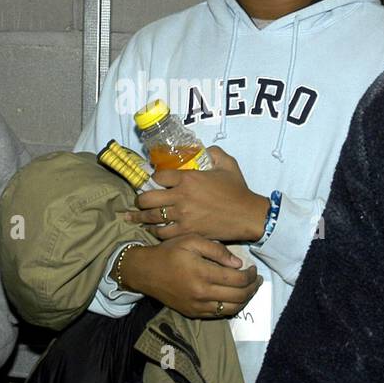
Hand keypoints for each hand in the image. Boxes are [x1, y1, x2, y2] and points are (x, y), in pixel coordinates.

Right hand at [121, 235, 260, 319]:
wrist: (145, 271)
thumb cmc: (169, 252)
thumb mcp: (191, 241)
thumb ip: (217, 250)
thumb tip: (238, 264)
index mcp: (203, 273)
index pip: (238, 279)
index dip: (251, 275)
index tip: (253, 268)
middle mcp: (202, 293)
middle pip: (239, 296)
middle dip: (253, 288)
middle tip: (257, 280)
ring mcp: (197, 306)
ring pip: (231, 309)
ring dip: (245, 300)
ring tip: (249, 289)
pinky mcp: (192, 313)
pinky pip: (218, 315)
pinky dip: (231, 307)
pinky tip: (233, 297)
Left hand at [126, 147, 268, 242]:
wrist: (247, 215)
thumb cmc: (237, 189)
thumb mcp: (227, 164)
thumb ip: (214, 152)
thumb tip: (204, 149)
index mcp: (188, 178)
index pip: (158, 176)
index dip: (153, 178)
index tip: (154, 181)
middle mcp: (181, 197)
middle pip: (147, 198)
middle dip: (141, 199)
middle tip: (141, 201)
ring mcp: (183, 216)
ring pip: (151, 217)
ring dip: (142, 216)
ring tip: (136, 216)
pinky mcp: (187, 231)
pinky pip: (163, 233)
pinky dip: (155, 231)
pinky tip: (153, 229)